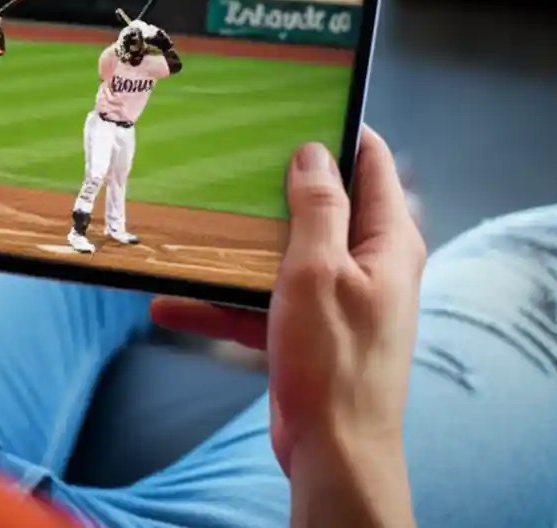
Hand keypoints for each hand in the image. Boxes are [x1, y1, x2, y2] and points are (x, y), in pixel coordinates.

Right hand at [151, 128, 424, 518]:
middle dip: (271, 186)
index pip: (371, 162)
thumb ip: (317, 208)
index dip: (337, 129)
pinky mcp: (305, 332)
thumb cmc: (335, 363)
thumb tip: (312, 153)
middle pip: (318, 205)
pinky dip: (219, 304)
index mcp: (386, 240)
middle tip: (229, 159)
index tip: (294, 104)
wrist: (333, 452)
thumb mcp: (319, 271)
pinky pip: (258, 303)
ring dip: (235, 250)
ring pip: (280, 255)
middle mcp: (366, 263)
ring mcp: (334, 298)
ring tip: (191, 227)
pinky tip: (169, 303)